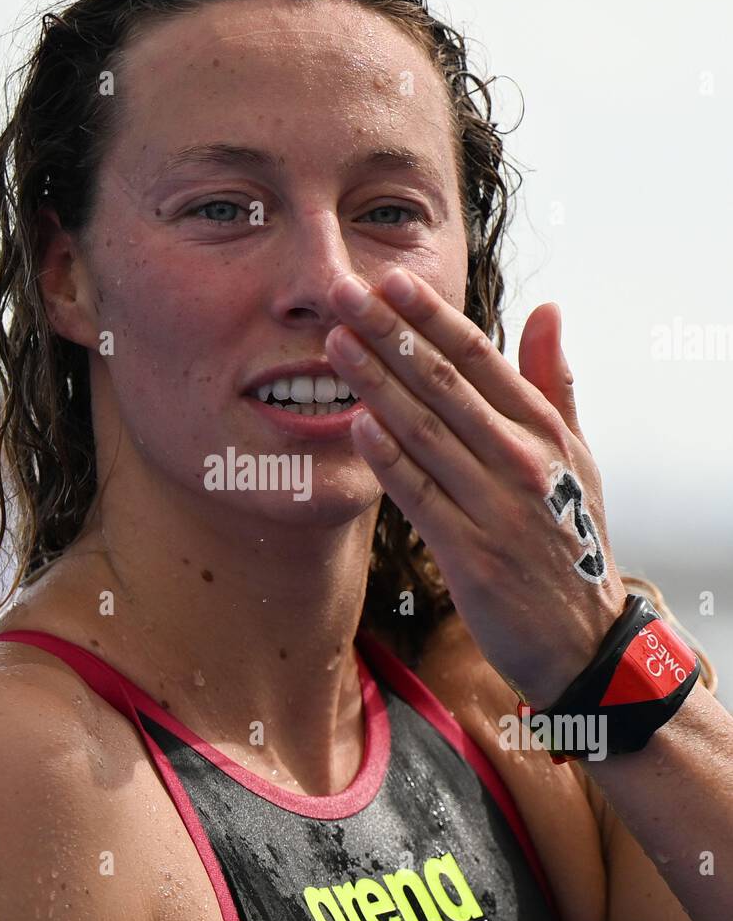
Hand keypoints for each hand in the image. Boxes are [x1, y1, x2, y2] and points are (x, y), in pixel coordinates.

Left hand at [324, 266, 628, 708]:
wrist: (585, 640)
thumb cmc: (572, 537)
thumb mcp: (578, 456)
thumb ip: (554, 381)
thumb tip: (545, 308)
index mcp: (545, 430)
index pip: (480, 358)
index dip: (432, 316)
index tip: (390, 280)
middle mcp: (522, 460)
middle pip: (444, 383)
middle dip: (389, 333)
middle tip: (342, 293)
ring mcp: (496, 507)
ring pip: (425, 432)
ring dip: (376, 383)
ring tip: (335, 343)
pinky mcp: (471, 555)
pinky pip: (420, 496)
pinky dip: (388, 458)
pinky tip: (355, 422)